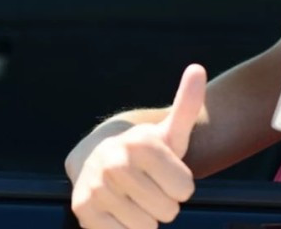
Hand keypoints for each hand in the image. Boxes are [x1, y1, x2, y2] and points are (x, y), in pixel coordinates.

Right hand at [70, 64, 205, 228]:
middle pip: (168, 210)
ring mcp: (96, 186)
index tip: (168, 174)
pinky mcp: (82, 210)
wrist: (101, 160)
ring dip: (147, 219)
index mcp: (142, 143)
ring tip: (136, 198)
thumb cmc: (148, 151)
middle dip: (165, 204)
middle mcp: (115, 162)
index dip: (181, 187)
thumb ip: (188, 104)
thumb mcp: (171, 131)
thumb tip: (197, 67)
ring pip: (147, 226)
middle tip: (151, 187)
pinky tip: (119, 210)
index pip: (185, 190)